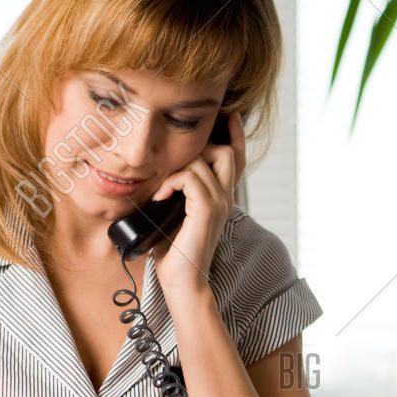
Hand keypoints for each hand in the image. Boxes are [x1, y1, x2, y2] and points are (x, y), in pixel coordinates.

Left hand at [150, 112, 244, 308]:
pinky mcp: (207, 209)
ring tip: (162, 189)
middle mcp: (226, 197)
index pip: (236, 159)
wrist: (182, 280)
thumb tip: (163, 173)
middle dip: (200, 148)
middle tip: (175, 165)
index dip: (236, 136)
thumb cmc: (175, 252)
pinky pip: (189, 176)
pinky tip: (160, 197)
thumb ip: (180, 192)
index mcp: (221, 197)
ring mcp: (219, 202)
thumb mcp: (177, 214)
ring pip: (204, 160)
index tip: (229, 116)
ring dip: (176, 169)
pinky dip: (171, 182)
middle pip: (225, 151)